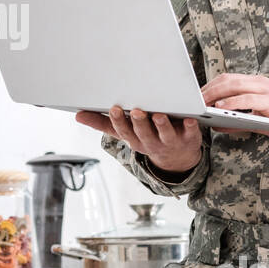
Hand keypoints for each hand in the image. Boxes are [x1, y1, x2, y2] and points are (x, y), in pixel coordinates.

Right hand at [75, 105, 203, 172]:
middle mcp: (151, 143)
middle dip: (140, 123)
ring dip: (162, 126)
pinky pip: (190, 134)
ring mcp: (170, 142)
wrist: (176, 159)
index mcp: (134, 139)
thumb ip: (101, 123)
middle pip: (144, 133)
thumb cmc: (147, 138)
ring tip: (160, 115)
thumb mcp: (124, 133)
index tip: (115, 109)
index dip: (120, 121)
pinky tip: (190, 119)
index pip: (124, 131)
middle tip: (138, 110)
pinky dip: (191, 127)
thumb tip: (78, 115)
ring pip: (165, 135)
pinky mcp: (189, 139)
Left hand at [197, 73, 268, 138]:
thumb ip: (238, 121)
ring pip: (234, 86)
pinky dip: (232, 102)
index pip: (227, 79)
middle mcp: (259, 83)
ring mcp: (266, 90)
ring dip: (215, 94)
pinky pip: (248, 99)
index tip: (194, 96)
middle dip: (207, 89)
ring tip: (201, 104)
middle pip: (226, 80)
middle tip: (192, 100)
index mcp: (255, 83)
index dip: (209, 86)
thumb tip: (217, 126)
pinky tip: (221, 107)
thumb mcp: (259, 119)